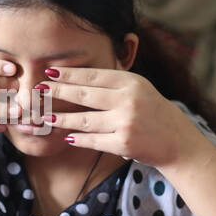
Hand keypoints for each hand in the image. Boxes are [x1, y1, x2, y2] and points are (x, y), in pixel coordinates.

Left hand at [38, 66, 202, 169]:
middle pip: (85, 95)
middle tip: (39, 90)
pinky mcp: (123, 143)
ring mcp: (125, 122)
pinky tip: (66, 136)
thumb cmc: (153, 112)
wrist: (176, 141)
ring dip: (62, 118)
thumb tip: (77, 77)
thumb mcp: (139, 88)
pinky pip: (93, 140)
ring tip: (46, 116)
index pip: (93, 75)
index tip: (50, 72)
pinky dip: (78, 138)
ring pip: (85, 119)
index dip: (69, 73)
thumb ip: (114, 82)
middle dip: (59, 92)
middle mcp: (128, 100)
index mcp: (131, 82)